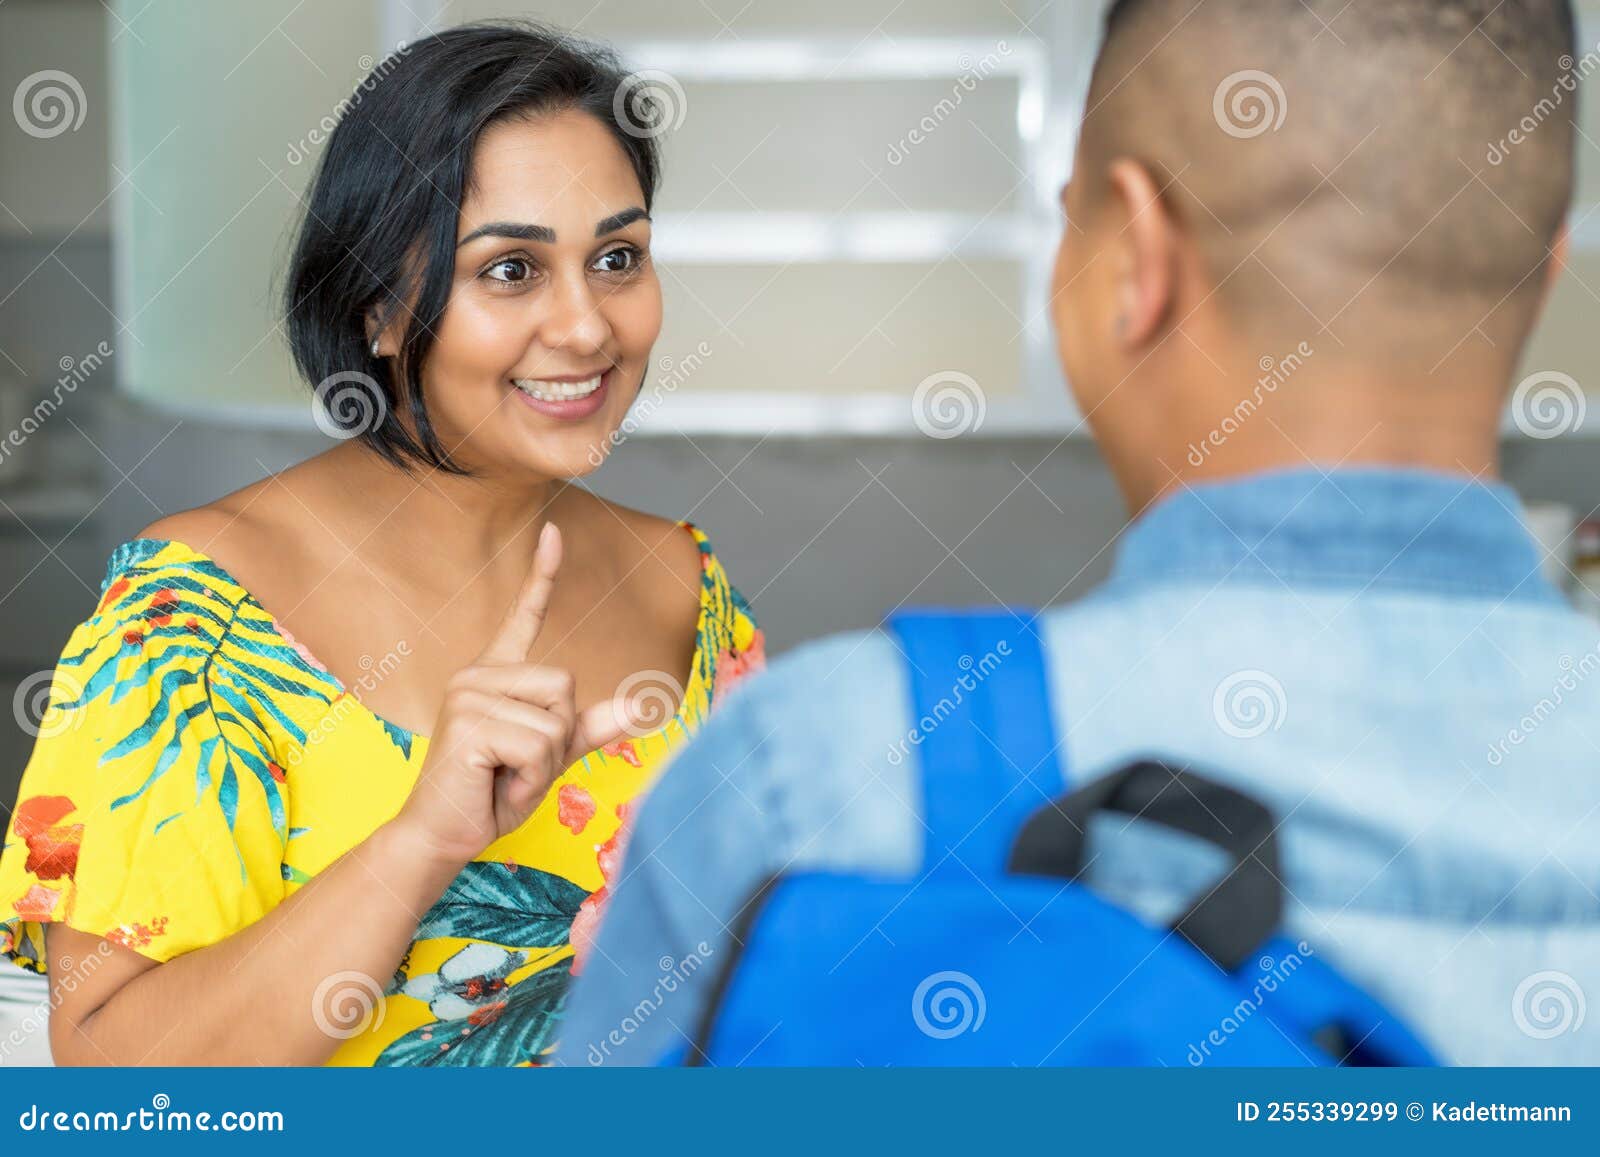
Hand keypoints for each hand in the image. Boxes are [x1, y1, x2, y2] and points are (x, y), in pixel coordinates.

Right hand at [391, 523, 634, 866]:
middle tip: (517, 765)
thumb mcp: (551, 755)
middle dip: (559, 738)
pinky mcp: (468, 723)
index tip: (554, 531)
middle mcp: (478, 674)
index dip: (543, 575)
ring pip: (557, 718)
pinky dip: (530, 777)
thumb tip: (646, 705)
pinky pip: (538, 744)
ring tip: (503, 775)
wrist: (443, 835)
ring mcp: (468, 694)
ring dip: (544, 763)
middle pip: (567, 686)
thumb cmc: (492, 792)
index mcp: (496, 674)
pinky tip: (495, 783)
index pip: (525, 616)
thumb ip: (592, 727)